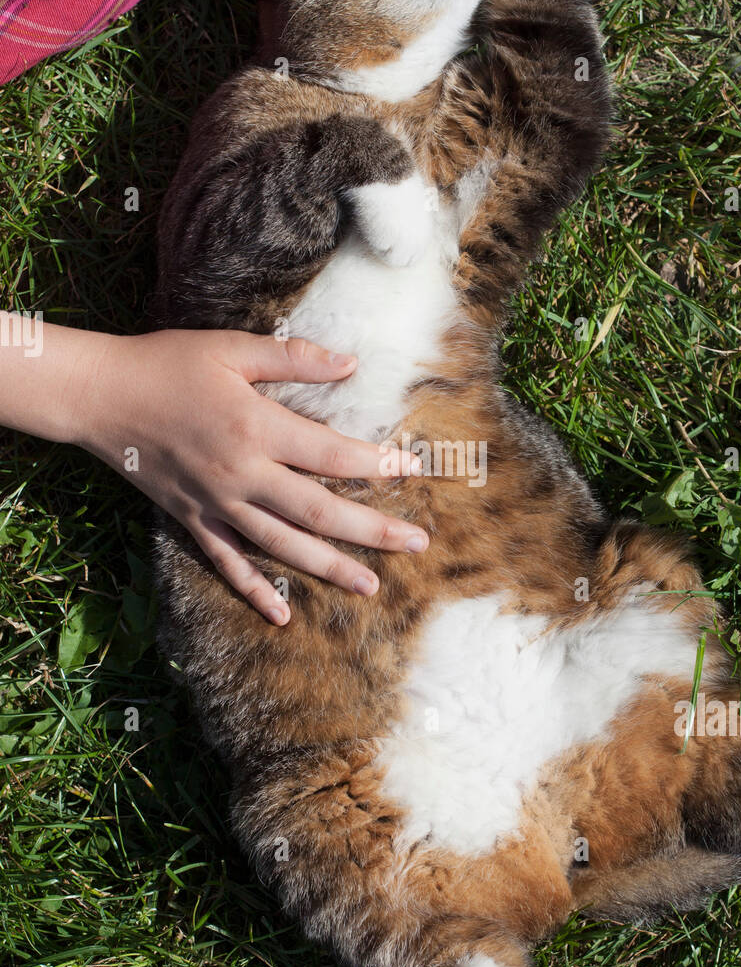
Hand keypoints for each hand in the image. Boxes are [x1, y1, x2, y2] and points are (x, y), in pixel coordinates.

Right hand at [72, 328, 427, 622]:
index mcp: (257, 427)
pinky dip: (254, 592)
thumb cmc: (167, 364)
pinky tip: (281, 618)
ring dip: (329, 568)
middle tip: (416, 543)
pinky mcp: (192, 519)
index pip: (332, 454)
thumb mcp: (230, 348)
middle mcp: (242, 474)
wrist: (99, 396)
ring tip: (370, 586)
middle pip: (319, 510)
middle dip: (372, 530)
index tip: (414, 469)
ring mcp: (216, 503)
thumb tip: (350, 364)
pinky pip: (228, 563)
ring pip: (283, 545)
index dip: (378, 463)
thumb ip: (292, 359)